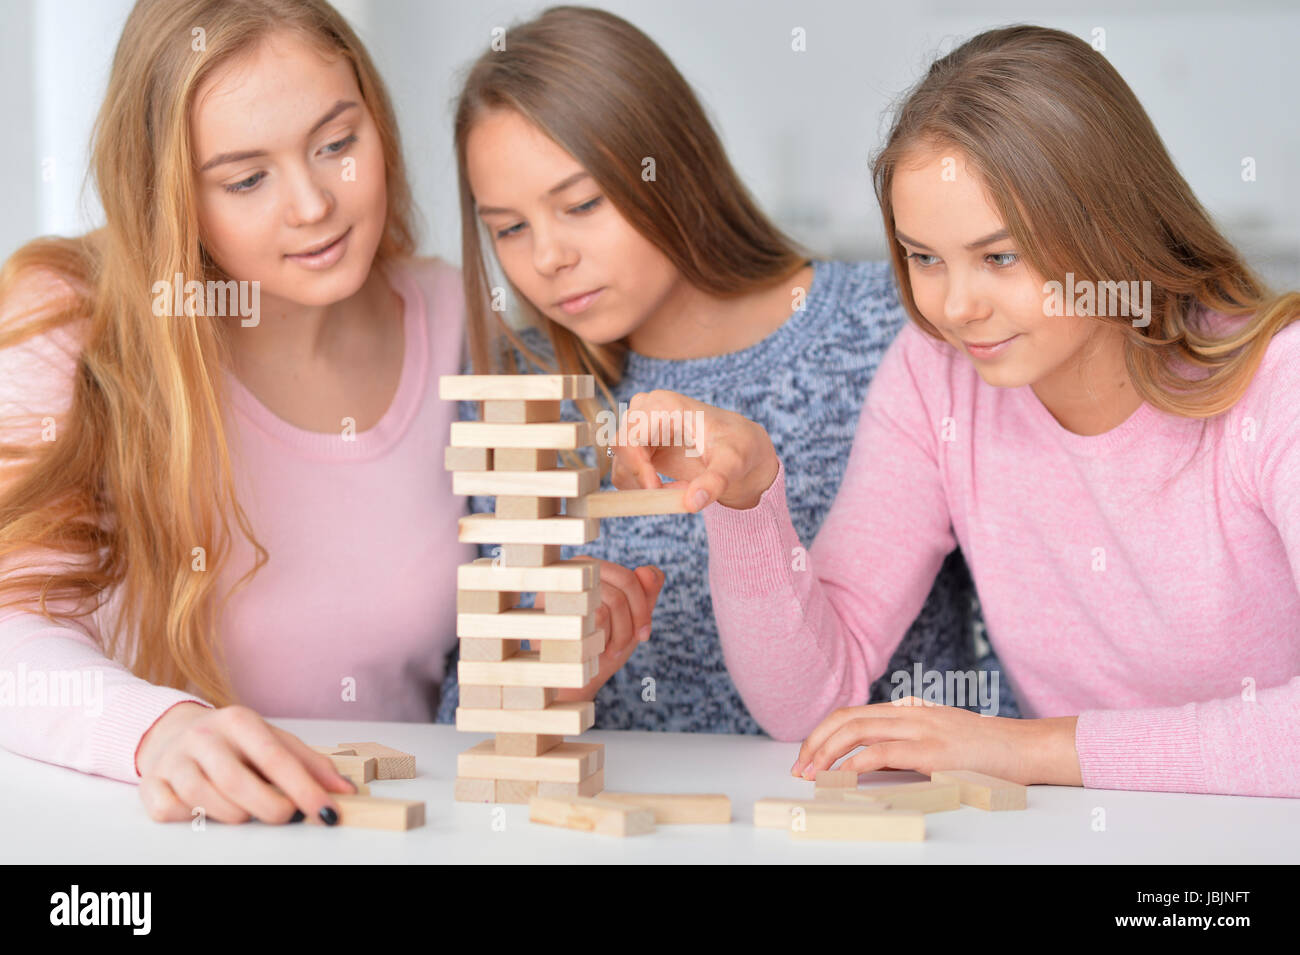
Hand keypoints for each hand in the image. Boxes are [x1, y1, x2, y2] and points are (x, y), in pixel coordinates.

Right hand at [136, 702, 357, 823]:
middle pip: (237, 781)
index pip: (275, 757)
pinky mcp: (150, 783)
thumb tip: (344, 791)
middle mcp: (203, 736)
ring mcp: (174, 759)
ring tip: (246, 813)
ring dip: (233, 815)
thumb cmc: (232, 743)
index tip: (326, 812)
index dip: (304, 788)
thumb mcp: (272, 741)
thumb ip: (309, 764)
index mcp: (239, 720)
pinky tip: (205, 811)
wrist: (172, 732)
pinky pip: (170, 811)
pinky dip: (191, 819)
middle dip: (270, 807)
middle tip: (287, 817)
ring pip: (203, 797)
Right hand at [541, 559, 664, 702]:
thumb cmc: (599, 645)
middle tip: (629, 645)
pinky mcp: (557, 607)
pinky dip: (605, 639)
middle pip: (626, 584)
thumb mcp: (630, 619)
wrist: (568, 678)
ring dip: (621, 634)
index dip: (643, 608)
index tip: (644, 634)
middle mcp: (576, 568)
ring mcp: (565, 585)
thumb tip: (649, 571)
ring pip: (615, 601)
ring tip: (609, 650)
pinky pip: (600, 615)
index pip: (630, 578)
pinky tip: (595, 651)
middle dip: (635, 621)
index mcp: (593, 567)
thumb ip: (647, 593)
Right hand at [608, 390, 779, 510]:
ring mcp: (640, 427)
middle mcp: (646, 410)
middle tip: (672, 494)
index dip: (637, 467)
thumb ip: (714, 482)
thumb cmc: (738, 447)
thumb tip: (692, 503)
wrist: (740, 450)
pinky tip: (672, 486)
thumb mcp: (733, 463)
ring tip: (682, 489)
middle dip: (642, 478)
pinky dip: (644, 487)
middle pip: (621, 449)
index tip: (656, 490)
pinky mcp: (639, 445)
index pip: (630, 437)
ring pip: (621, 464)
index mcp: (665, 404)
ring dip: (645, 485)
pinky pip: (625, 472)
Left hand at [789, 696, 1082, 785]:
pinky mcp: (932, 752)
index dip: (823, 732)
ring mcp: (920, 730)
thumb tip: (874, 748)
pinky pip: (884, 752)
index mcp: (907, 710)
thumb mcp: (939, 733)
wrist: (1024, 748)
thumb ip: (907, 736)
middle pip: (846, 718)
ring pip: (858, 731)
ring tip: (813, 775)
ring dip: (828, 753)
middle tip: (800, 768)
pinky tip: (843, 775)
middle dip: (815, 743)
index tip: (807, 756)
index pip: (851, 712)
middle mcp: (909, 714)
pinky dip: (857, 762)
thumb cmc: (984, 747)